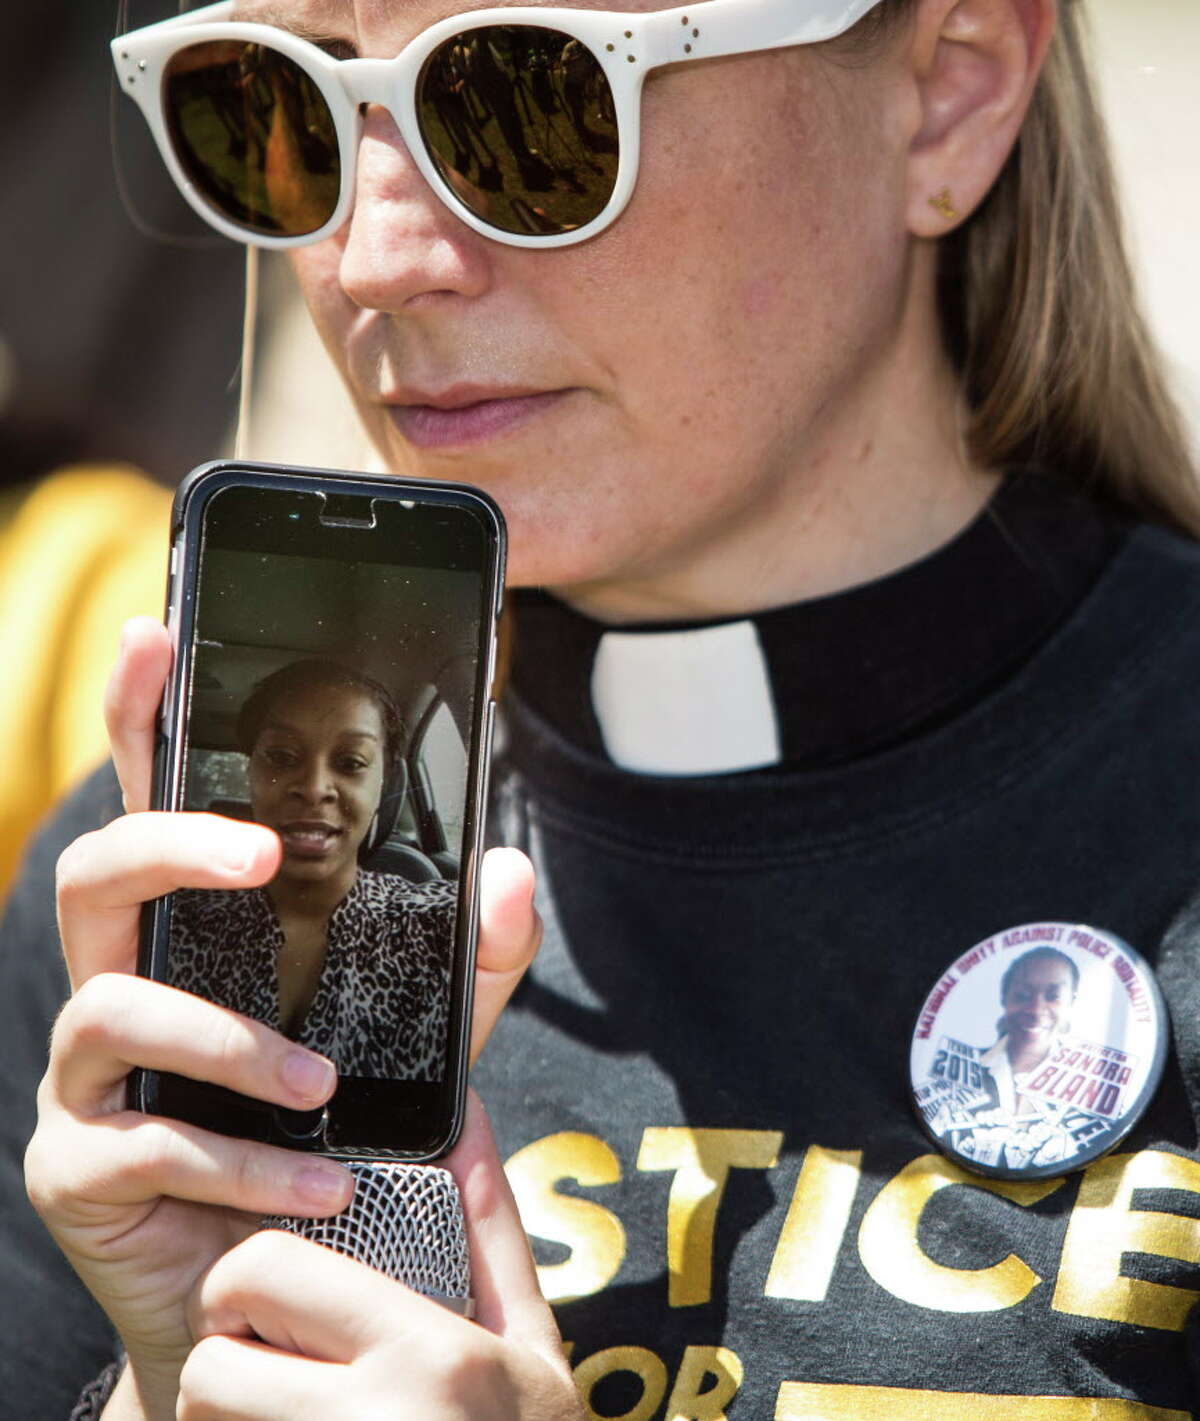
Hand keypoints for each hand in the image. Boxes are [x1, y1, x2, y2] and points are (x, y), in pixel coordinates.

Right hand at [24, 618, 541, 1419]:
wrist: (281, 1270)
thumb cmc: (331, 1124)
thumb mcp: (419, 1028)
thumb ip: (470, 954)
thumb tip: (511, 870)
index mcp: (195, 931)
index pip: (149, 802)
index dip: (136, 713)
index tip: (154, 628)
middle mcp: (123, 983)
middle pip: (92, 871)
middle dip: (171, 842)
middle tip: (266, 853)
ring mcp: (87, 1079)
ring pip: (106, 1009)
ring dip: (225, 1042)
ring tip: (321, 1085)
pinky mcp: (79, 1171)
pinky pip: (142, 1147)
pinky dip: (241, 1165)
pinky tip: (318, 1186)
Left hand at [178, 1093, 581, 1420]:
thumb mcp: (529, 1347)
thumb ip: (490, 1228)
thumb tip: (466, 1111)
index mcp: (427, 1356)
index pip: (262, 1273)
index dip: (249, 1281)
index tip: (274, 1299)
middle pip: (210, 1366)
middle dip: (225, 1364)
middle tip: (268, 1370)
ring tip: (286, 1417)